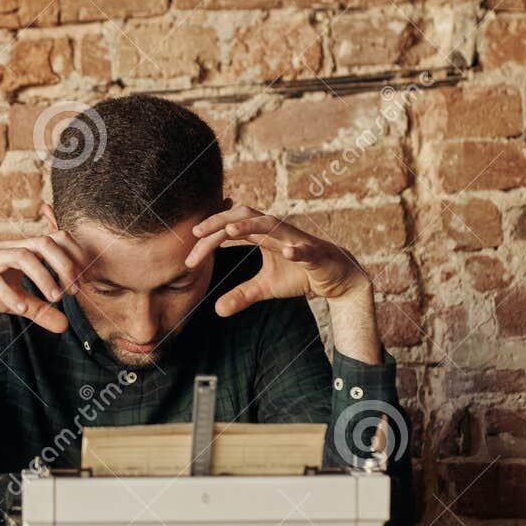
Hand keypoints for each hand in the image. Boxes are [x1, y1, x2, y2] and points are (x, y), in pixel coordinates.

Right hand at [0, 231, 90, 352]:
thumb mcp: (16, 300)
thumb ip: (40, 310)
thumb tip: (66, 326)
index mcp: (21, 249)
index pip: (55, 238)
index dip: (74, 256)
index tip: (83, 281)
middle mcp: (8, 248)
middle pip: (43, 242)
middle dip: (64, 265)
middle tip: (74, 292)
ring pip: (22, 255)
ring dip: (43, 276)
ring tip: (55, 299)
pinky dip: (8, 293)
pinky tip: (21, 307)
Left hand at [185, 205, 370, 316]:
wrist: (336, 277)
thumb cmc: (300, 274)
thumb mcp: (266, 287)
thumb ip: (242, 295)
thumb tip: (217, 310)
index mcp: (262, 235)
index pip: (230, 229)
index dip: (209, 238)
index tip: (189, 257)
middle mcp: (277, 231)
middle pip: (245, 215)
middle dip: (220, 221)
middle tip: (197, 233)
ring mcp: (296, 239)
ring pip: (272, 225)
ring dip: (251, 227)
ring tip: (230, 231)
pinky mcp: (315, 253)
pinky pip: (305, 250)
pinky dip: (296, 250)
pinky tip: (285, 253)